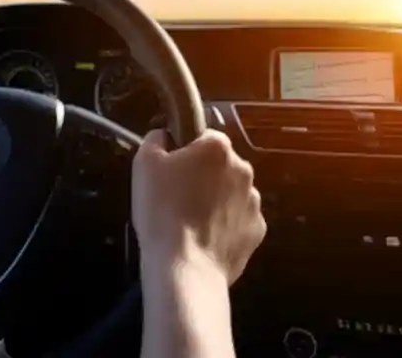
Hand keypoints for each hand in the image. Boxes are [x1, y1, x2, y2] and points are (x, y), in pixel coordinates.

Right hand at [132, 129, 265, 284]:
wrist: (185, 267)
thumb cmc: (161, 211)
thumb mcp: (144, 165)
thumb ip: (156, 139)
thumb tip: (164, 135)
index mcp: (217, 148)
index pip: (205, 137)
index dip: (187, 152)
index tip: (173, 170)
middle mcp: (243, 169)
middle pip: (221, 166)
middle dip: (204, 177)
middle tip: (178, 198)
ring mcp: (254, 202)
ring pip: (232, 194)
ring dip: (217, 202)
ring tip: (191, 223)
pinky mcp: (258, 231)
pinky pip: (239, 221)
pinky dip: (226, 227)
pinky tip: (205, 239)